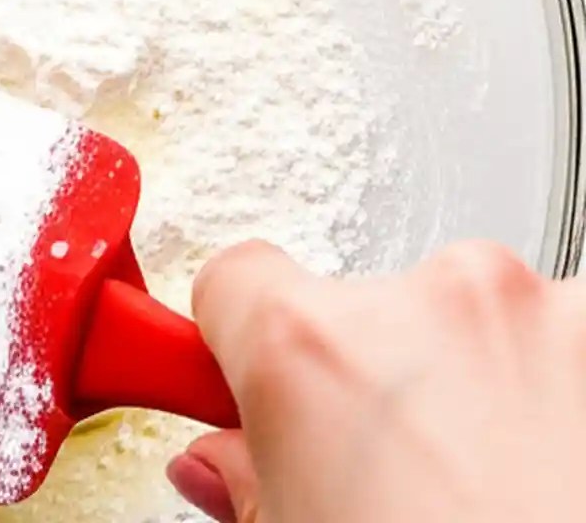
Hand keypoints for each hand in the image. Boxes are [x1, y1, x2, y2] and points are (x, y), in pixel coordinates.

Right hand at [166, 240, 585, 521]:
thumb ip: (243, 489)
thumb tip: (222, 464)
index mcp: (310, 349)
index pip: (235, 280)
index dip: (232, 337)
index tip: (244, 380)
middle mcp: (432, 298)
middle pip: (362, 306)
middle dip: (366, 382)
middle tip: (386, 481)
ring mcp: (547, 313)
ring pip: (471, 322)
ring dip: (469, 383)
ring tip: (487, 493)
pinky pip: (564, 342)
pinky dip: (555, 394)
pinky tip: (553, 476)